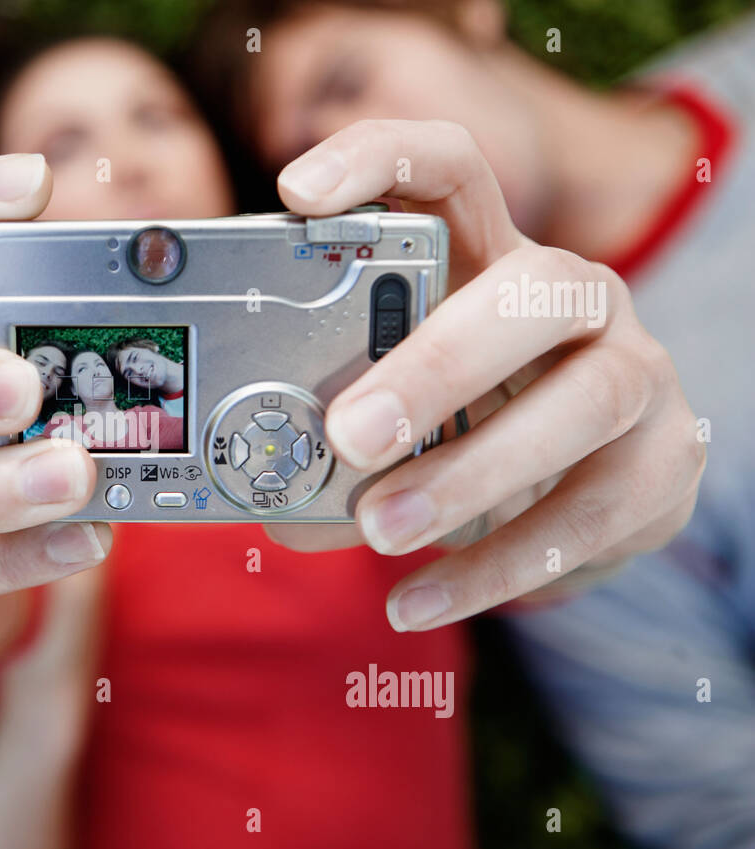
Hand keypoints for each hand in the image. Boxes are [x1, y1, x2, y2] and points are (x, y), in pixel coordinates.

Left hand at [267, 119, 703, 630]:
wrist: (590, 498)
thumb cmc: (468, 435)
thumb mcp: (397, 422)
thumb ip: (333, 448)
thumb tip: (270, 504)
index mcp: (487, 260)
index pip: (449, 171)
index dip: (379, 161)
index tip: (295, 192)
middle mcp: (572, 298)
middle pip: (526, 295)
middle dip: (437, 364)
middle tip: (350, 435)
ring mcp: (634, 374)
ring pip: (582, 405)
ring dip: (472, 474)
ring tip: (380, 531)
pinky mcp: (663, 465)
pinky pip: (591, 516)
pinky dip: (496, 566)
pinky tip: (418, 601)